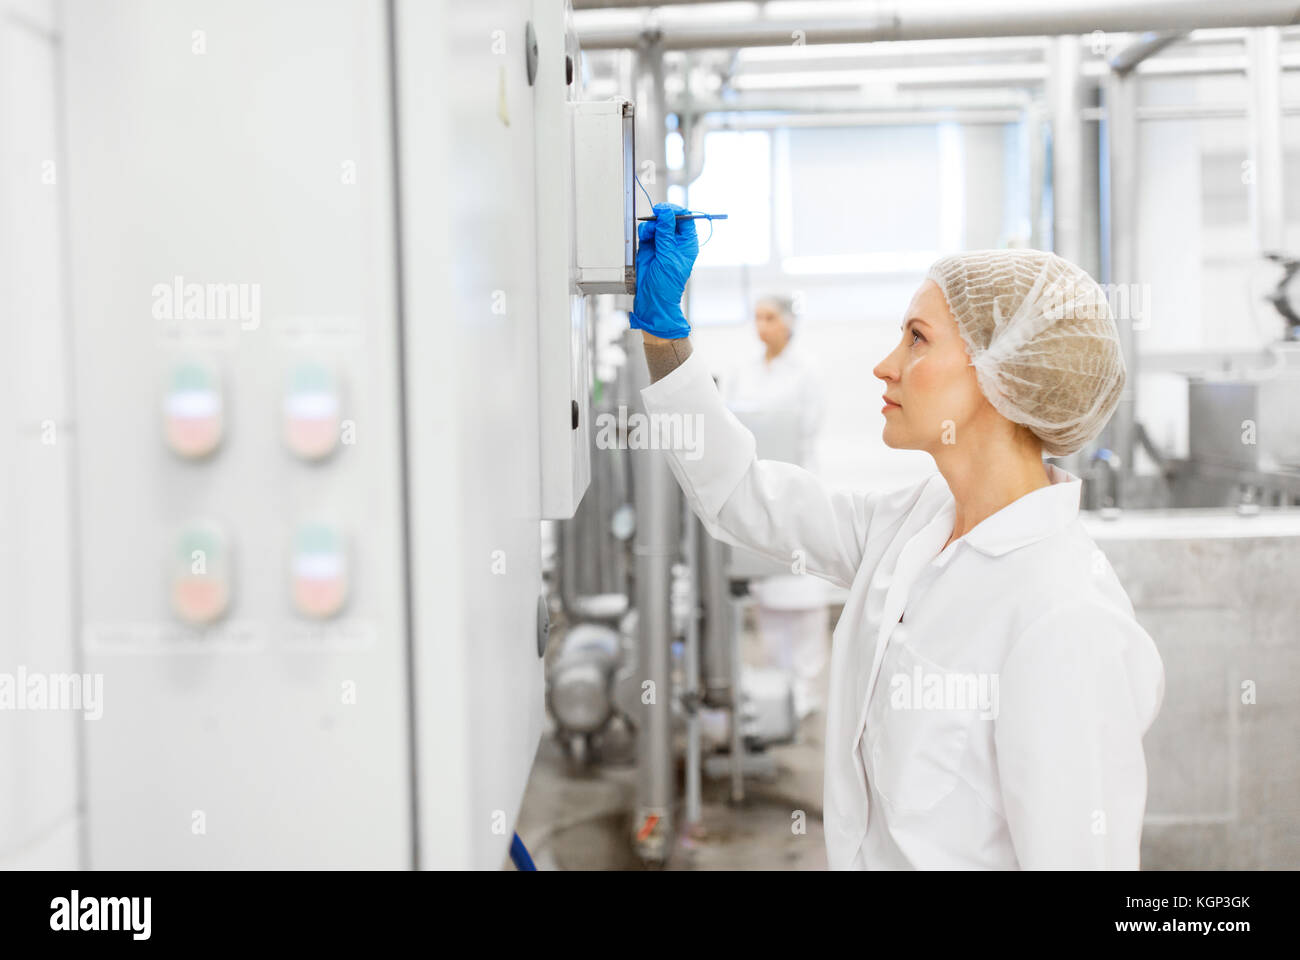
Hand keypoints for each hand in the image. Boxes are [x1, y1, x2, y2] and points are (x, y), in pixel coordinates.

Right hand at [629, 202, 698, 338]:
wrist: (651, 299)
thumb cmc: (666, 283)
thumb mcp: (668, 257)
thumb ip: (666, 234)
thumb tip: (666, 213)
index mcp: (687, 243)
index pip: (686, 219)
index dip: (675, 211)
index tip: (664, 210)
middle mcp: (675, 241)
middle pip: (670, 218)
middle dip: (661, 217)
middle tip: (655, 217)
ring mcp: (661, 243)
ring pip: (656, 223)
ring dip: (651, 225)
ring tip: (649, 235)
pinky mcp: (648, 246)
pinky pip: (646, 231)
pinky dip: (644, 231)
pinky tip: (644, 239)